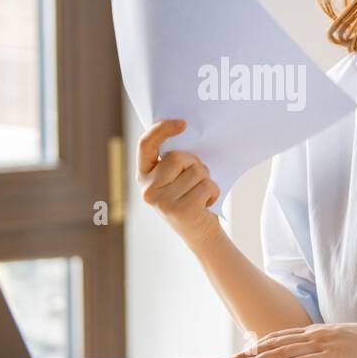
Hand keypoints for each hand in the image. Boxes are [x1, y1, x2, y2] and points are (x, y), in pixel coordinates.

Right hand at [136, 118, 221, 247]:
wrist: (200, 233)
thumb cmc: (190, 197)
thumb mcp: (175, 178)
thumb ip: (173, 160)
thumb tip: (186, 129)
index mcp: (143, 176)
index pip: (145, 144)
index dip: (161, 130)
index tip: (183, 124)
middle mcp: (148, 190)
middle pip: (178, 157)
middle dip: (195, 164)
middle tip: (196, 180)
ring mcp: (162, 202)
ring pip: (196, 171)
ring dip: (206, 180)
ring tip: (200, 194)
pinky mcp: (181, 211)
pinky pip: (206, 185)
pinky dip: (213, 191)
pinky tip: (206, 204)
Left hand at [216, 322, 356, 357]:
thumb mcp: (341, 341)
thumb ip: (323, 346)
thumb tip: (309, 356)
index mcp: (315, 331)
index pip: (277, 338)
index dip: (254, 346)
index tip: (236, 355)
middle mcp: (312, 335)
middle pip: (271, 344)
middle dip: (245, 355)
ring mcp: (320, 344)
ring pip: (279, 352)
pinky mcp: (330, 357)